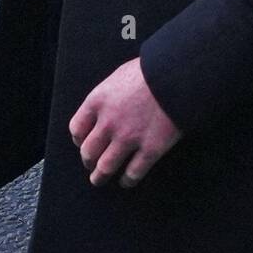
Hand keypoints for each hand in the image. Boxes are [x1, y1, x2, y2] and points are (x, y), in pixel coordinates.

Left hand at [69, 59, 181, 187]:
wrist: (175, 75)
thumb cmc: (149, 70)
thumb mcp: (119, 76)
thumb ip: (109, 94)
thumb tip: (108, 105)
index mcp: (98, 101)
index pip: (77, 128)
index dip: (78, 139)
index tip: (82, 143)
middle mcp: (108, 123)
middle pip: (88, 151)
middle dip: (88, 161)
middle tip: (91, 165)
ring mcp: (128, 138)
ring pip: (106, 167)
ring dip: (100, 176)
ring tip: (100, 179)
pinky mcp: (150, 150)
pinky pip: (133, 172)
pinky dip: (127, 180)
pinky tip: (126, 181)